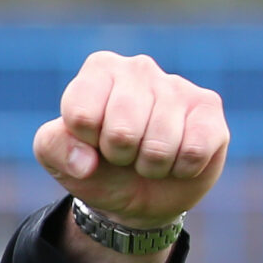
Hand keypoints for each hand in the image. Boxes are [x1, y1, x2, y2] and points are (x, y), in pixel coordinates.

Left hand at [33, 51, 227, 227]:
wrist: (139, 195)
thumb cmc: (96, 166)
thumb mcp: (59, 159)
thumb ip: (53, 148)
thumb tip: (87, 161)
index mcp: (99, 70)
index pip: (82, 114)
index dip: (85, 142)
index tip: (90, 141)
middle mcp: (139, 68)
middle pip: (122, 130)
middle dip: (120, 156)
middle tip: (123, 153)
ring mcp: (178, 85)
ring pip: (160, 144)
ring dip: (150, 165)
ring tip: (148, 156)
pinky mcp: (209, 108)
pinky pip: (194, 150)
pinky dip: (181, 168)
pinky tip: (178, 158)